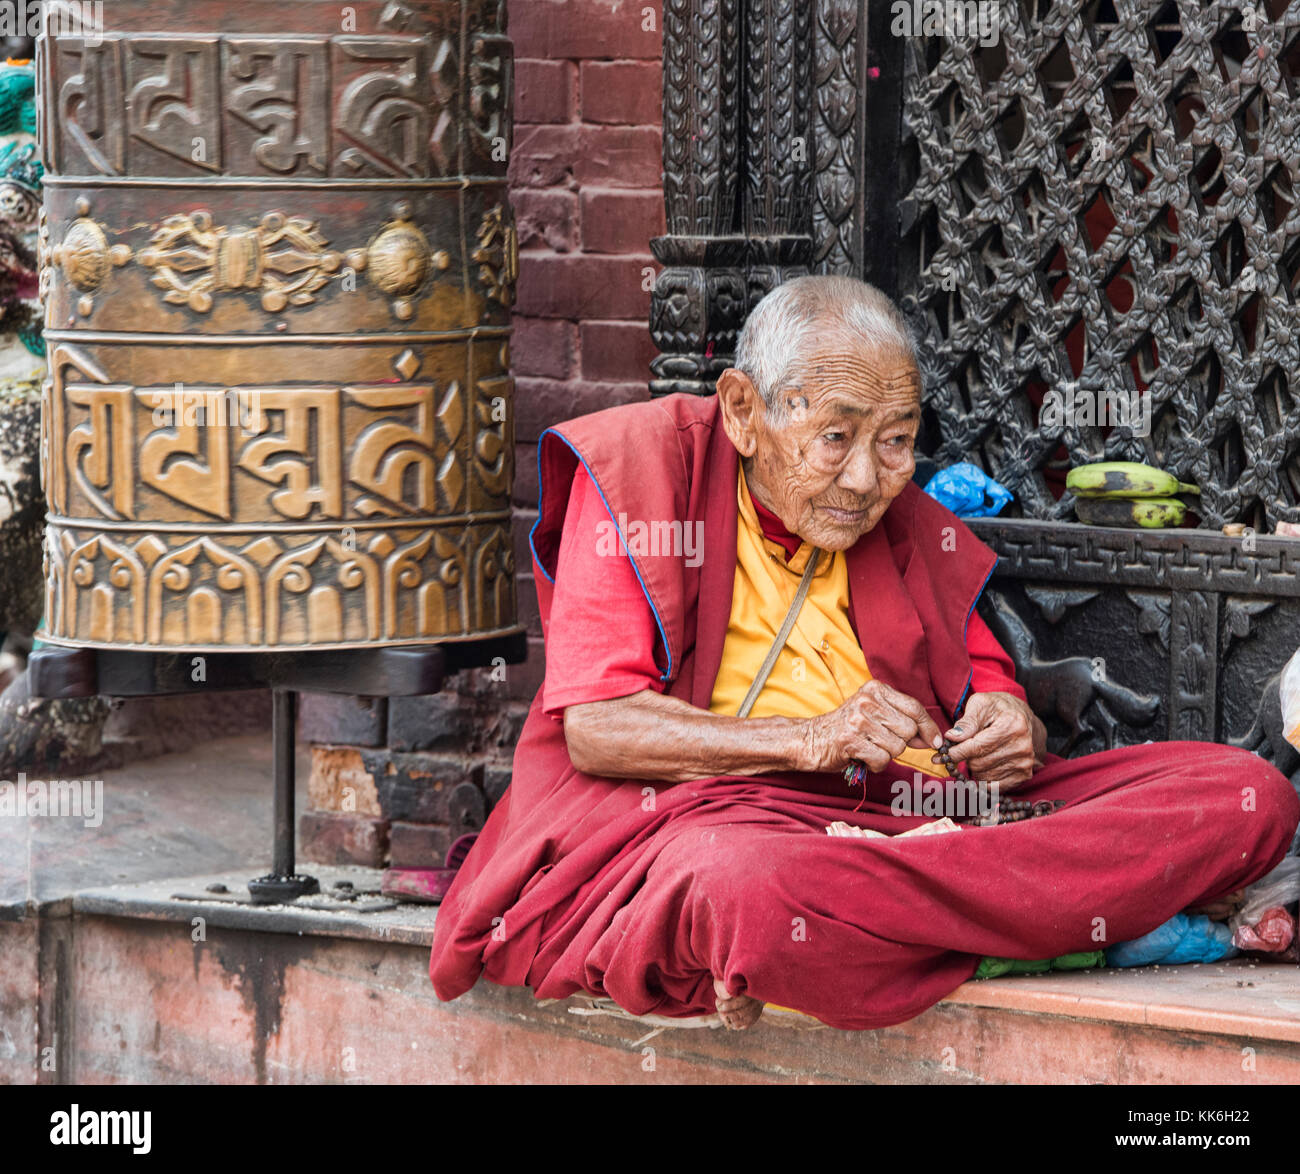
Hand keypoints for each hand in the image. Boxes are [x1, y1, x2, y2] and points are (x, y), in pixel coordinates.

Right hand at [801, 679, 942, 773]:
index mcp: (875, 689)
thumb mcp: (875, 714)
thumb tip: (933, 738)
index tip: (936, 741)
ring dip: (887, 755)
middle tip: (882, 742)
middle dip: (901, 743)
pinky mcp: (849, 740)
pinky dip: (877, 765)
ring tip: (869, 748)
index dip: (929, 727)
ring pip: (897, 747)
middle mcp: (867, 701)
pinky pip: (882, 760)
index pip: (914, 707)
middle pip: (908, 729)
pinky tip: (864, 758)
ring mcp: (857, 720)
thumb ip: (902, 721)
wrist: (811, 739)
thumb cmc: (848, 728)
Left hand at [936, 692, 1042, 789]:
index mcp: (1011, 725)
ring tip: (977, 754)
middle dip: (965, 758)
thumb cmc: (998, 709)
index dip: (956, 753)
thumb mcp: (981, 704)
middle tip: (963, 750)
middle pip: (979, 764)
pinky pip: (995, 786)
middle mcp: (1022, 746)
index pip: (977, 747)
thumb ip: (966, 721)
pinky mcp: (1024, 774)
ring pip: (985, 776)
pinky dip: (984, 778)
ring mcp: (1025, 762)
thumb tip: (951, 737)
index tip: (941, 756)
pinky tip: (984, 765)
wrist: (1023, 718)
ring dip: (974, 768)